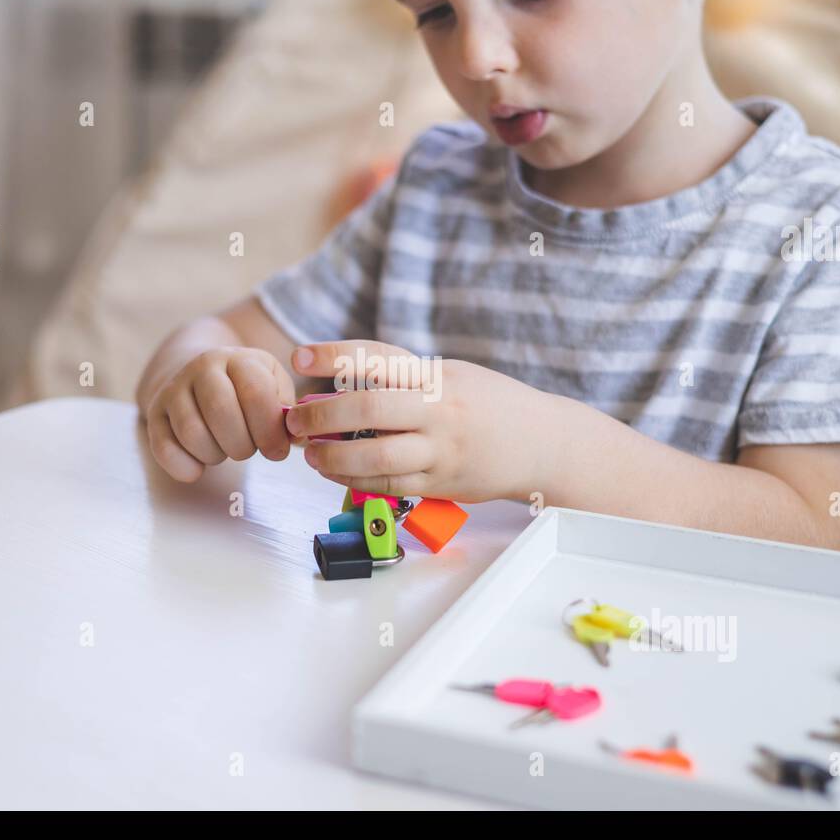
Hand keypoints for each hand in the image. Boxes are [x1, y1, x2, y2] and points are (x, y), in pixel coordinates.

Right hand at [144, 347, 295, 481]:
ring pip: (191, 432)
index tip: (278, 451)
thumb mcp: (272, 385)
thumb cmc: (245, 388)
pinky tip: (199, 466)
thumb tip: (295, 436)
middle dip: (242, 445)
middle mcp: (202, 367)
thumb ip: (287, 409)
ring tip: (224, 450)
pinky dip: (186, 466)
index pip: (255, 392)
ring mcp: (174, 389)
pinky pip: (164, 448)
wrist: (197, 372)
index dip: (270, 430)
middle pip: (221, 411)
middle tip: (249, 450)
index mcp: (238, 358)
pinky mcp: (155, 414)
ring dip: (215, 455)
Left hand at [284, 340, 547, 502]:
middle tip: (297, 420)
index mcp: (437, 376)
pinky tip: (336, 471)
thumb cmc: (490, 405)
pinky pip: (388, 483)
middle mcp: (440, 411)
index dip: (334, 355)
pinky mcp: (442, 484)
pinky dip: (354, 478)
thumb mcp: (453, 377)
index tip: (299, 358)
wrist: (543, 443)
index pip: (379, 357)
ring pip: (375, 456)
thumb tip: (340, 385)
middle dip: (322, 416)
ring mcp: (442, 451)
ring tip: (310, 454)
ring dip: (332, 456)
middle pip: (369, 409)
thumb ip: (404, 380)